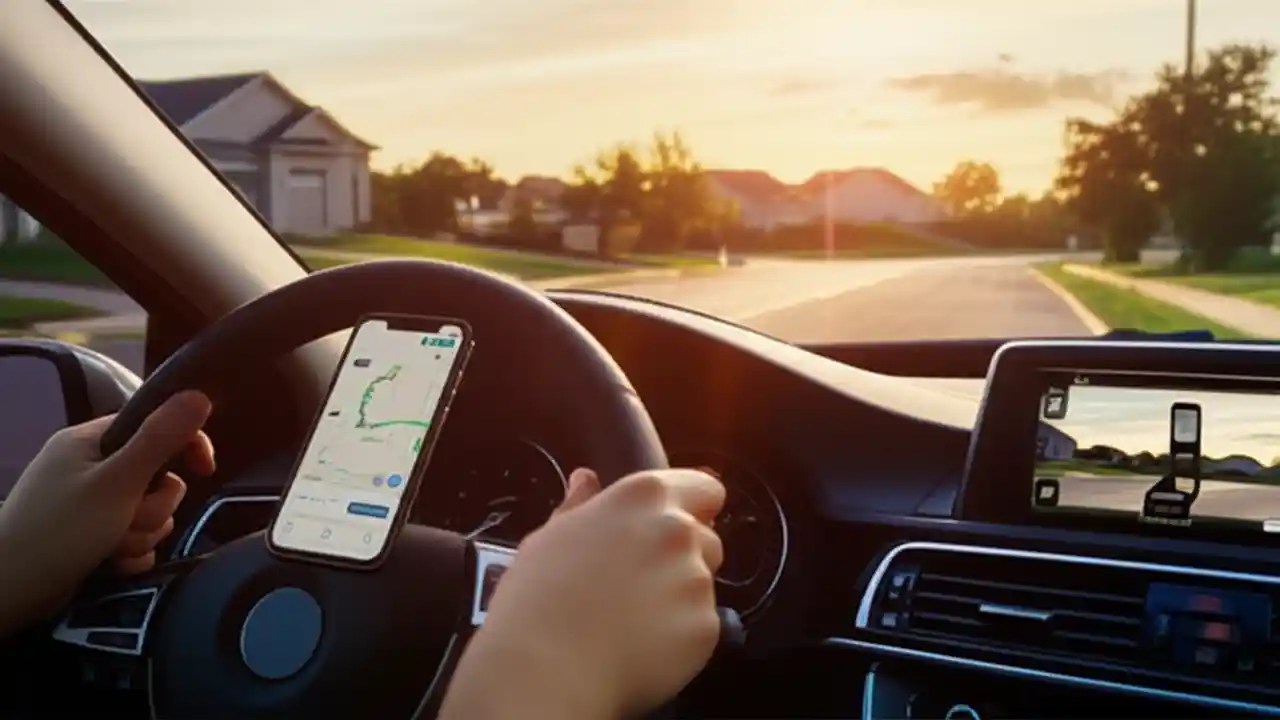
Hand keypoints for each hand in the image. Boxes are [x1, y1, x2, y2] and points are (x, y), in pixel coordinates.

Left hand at [0, 391, 214, 634]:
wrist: (7, 594)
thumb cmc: (58, 531)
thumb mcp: (117, 483)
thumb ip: (160, 440)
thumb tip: (199, 395)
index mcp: (89, 441)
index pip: (153, 426)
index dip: (184, 445)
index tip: (204, 470)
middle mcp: (89, 467)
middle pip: (157, 477)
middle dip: (152, 507)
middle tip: (127, 521)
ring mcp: (89, 504)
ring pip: (149, 512)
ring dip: (141, 534)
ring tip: (112, 548)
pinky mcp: (90, 537)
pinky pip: (135, 538)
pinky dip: (130, 553)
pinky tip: (112, 564)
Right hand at [441, 467, 724, 718]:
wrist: (545, 668)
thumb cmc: (537, 597)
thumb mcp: (550, 538)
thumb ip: (581, 505)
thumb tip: (587, 479)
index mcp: (643, 498)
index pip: (705, 489)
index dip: (693, 508)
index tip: (670, 527)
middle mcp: (678, 531)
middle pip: (707, 538)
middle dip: (684, 556)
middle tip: (639, 581)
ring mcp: (697, 581)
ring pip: (702, 584)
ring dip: (679, 596)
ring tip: (632, 619)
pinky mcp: (705, 627)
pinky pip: (700, 626)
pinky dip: (678, 635)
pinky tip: (640, 645)